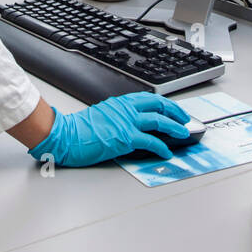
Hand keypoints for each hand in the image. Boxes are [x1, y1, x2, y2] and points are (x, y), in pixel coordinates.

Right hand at [26, 93, 189, 166]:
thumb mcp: (102, 115)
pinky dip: (162, 146)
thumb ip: (118, 116)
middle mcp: (126, 109)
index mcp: (120, 103)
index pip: (150, 99)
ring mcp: (126, 123)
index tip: (174, 110)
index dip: (166, 104)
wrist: (66, 135)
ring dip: (175, 127)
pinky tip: (168, 152)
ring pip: (159, 121)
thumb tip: (131, 125)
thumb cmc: (79, 129)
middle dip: (176, 112)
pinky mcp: (125, 138)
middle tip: (185, 120)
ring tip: (184, 134)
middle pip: (159, 106)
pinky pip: (151, 141)